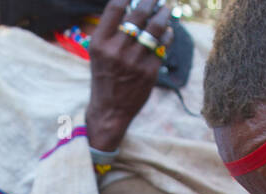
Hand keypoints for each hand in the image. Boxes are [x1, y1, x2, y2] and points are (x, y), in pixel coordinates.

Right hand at [85, 0, 171, 152]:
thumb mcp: (98, 53)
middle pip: (138, 14)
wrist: (110, 111)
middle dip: (151, 1)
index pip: (116, 7)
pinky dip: (167, 35)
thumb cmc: (105, 76)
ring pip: (155, 27)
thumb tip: (133, 5)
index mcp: (100, 42)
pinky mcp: (149, 71)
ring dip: (164, 14)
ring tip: (167, 9)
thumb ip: (110, 31)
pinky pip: (163, 45)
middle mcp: (117, 50)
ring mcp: (134, 61)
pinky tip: (166, 32)